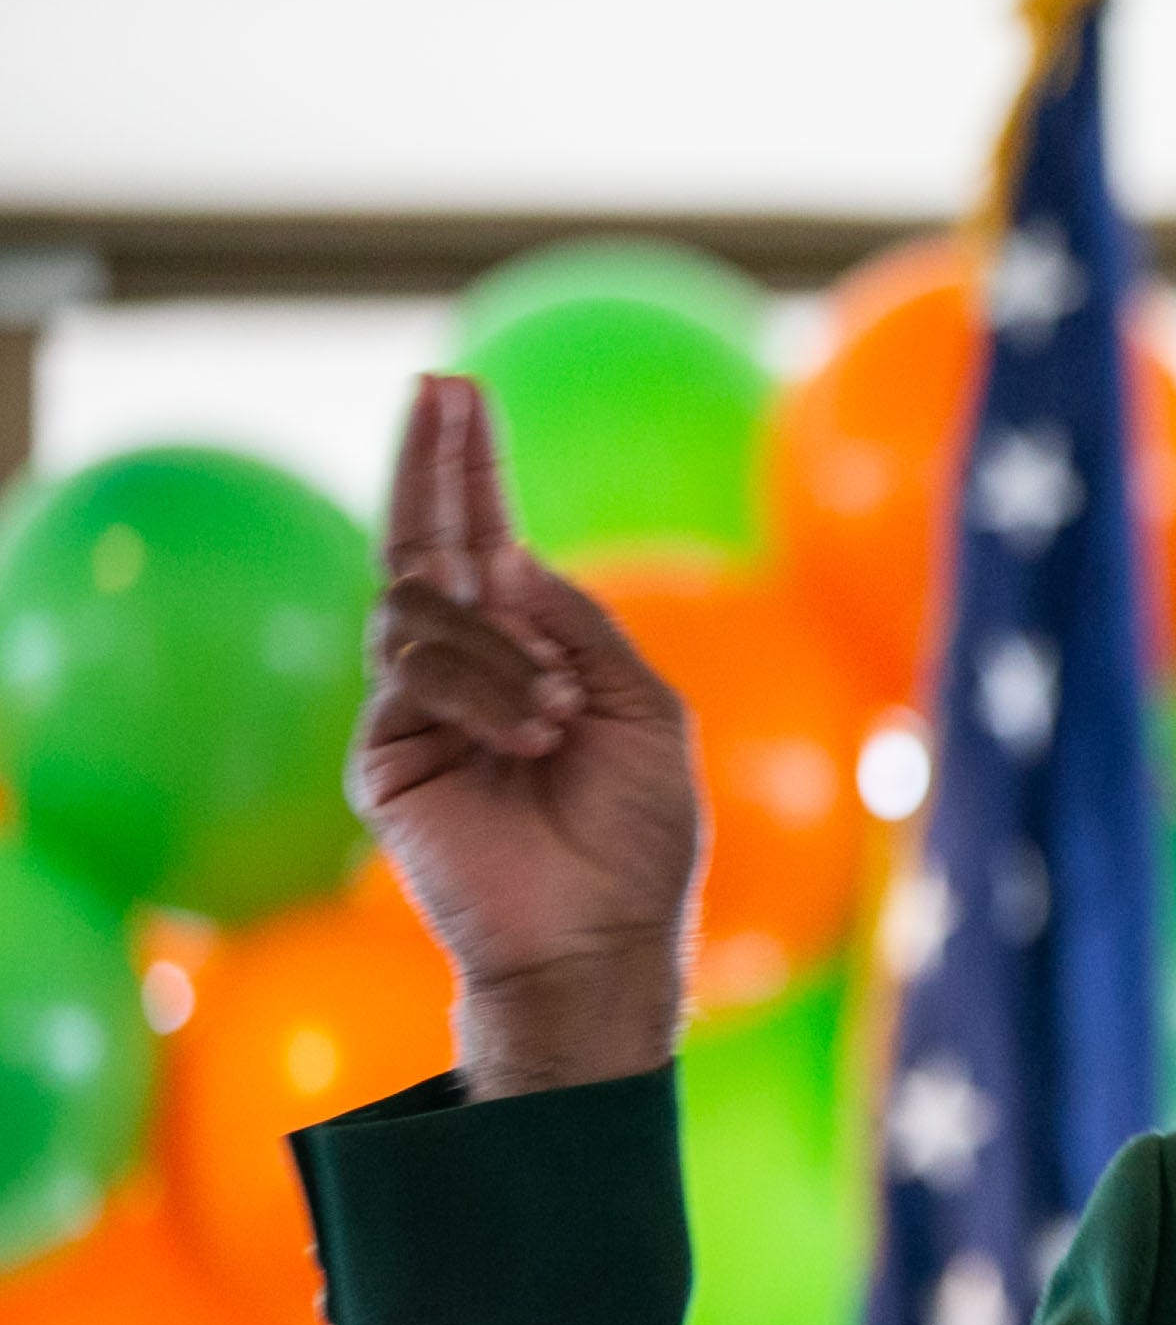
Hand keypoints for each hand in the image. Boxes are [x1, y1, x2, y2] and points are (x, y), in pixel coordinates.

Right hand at [350, 374, 704, 1098]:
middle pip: (421, 541)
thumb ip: (577, 624)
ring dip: (503, 650)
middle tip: (438, 389)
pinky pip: (414, 672)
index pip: (482, 541)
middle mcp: (463, 669)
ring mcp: (417, 708)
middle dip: (431, 463)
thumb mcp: (641, 707)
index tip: (455, 393)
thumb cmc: (637, 836)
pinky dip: (485, 692)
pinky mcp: (385, 752)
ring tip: (557, 718)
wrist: (598, 935)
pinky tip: (530, 739)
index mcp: (528, 654)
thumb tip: (504, 554)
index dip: (465, 470)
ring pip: (423, 607)